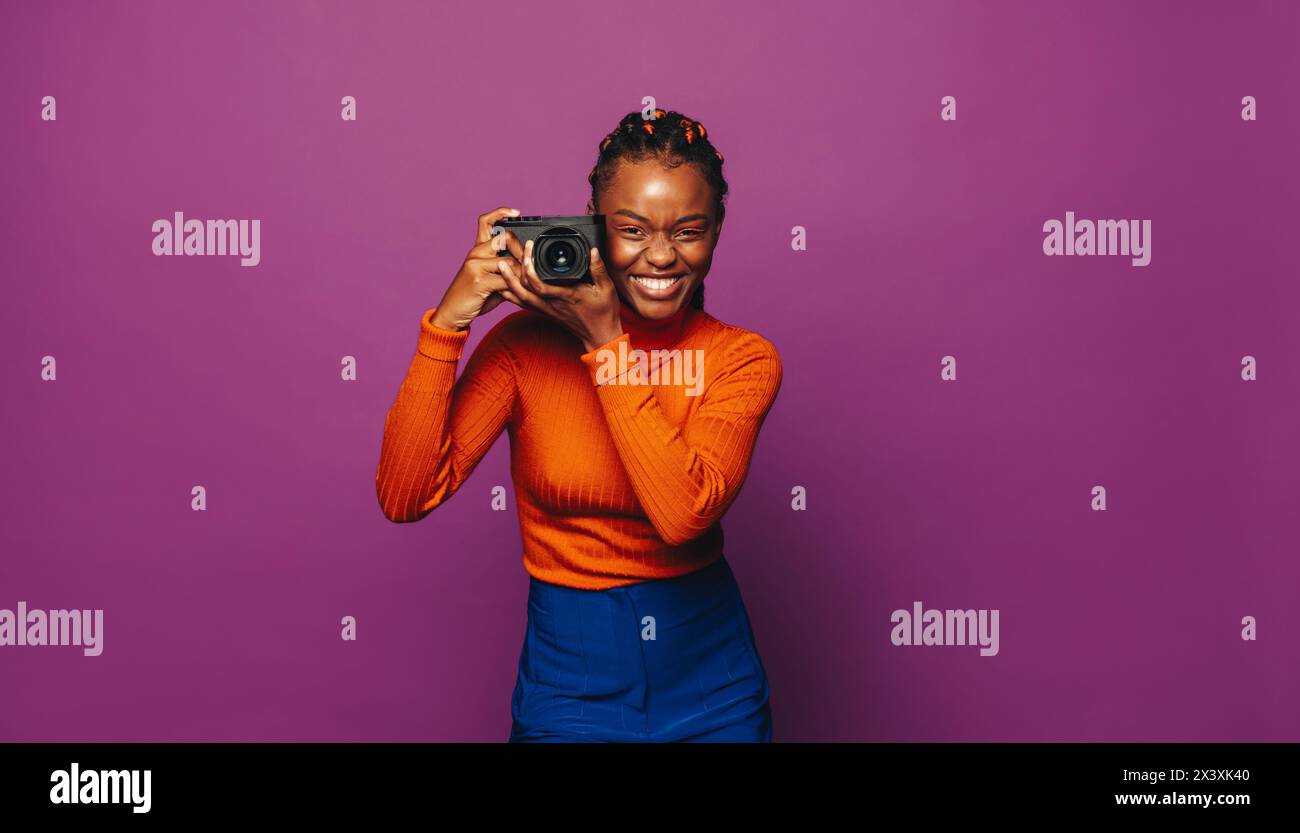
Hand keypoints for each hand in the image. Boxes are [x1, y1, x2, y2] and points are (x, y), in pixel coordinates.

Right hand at [430, 206, 528, 331]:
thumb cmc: (472, 297)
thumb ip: (505, 271)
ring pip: (509, 261)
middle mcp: (475, 253)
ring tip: (527, 283)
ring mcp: (475, 265)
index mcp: (477, 250)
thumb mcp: (490, 280)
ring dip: (522, 274)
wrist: (452, 313)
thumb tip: (528, 268)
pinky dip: (515, 286)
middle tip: (530, 263)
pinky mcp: (479, 281)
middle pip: (504, 238)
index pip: (485, 221)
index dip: (501, 212)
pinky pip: (505, 279)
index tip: (516, 213)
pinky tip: (517, 292)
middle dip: (522, 250)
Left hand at [498, 238, 623, 352]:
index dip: (529, 266)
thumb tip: (593, 251)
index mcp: (566, 295)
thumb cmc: (603, 313)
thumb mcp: (606, 288)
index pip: (539, 283)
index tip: (529, 247)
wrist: (600, 335)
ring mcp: (548, 309)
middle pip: (524, 289)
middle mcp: (553, 303)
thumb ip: (598, 268)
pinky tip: (506, 285)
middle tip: (508, 251)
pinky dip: (513, 295)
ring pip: (521, 297)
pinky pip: (525, 304)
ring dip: (508, 282)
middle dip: (513, 270)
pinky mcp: (546, 313)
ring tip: (500, 265)